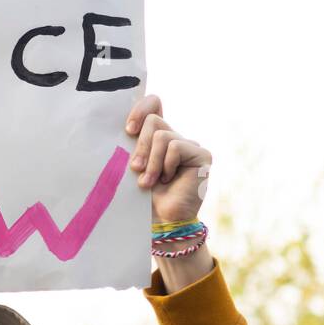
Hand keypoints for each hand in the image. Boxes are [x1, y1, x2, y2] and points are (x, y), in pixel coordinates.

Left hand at [124, 94, 212, 225]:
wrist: (157, 221)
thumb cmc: (138, 197)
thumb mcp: (129, 166)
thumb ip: (129, 145)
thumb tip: (123, 127)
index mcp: (154, 137)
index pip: (153, 103)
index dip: (140, 109)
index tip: (127, 131)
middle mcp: (173, 137)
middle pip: (152, 120)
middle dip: (139, 146)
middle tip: (135, 169)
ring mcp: (188, 145)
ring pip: (161, 135)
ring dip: (150, 161)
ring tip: (148, 182)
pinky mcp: (200, 155)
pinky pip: (175, 147)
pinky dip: (165, 166)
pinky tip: (168, 181)